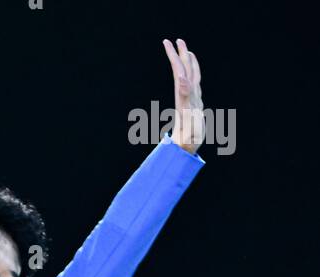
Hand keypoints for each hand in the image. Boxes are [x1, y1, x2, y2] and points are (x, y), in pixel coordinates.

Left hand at [162, 38, 203, 153]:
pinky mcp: (195, 104)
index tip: (169, 43)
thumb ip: (184, 96)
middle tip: (176, 40)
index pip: (179, 72)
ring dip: (187, 62)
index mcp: (184, 96)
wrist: (186, 149)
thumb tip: (180, 79)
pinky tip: (192, 73)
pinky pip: (195, 85)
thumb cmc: (188, 137)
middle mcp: (186, 96)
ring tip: (186, 49)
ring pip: (189, 76)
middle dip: (180, 55)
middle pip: (183, 71)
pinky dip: (194, 75)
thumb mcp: (187, 116)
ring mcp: (191, 99)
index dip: (175, 58)